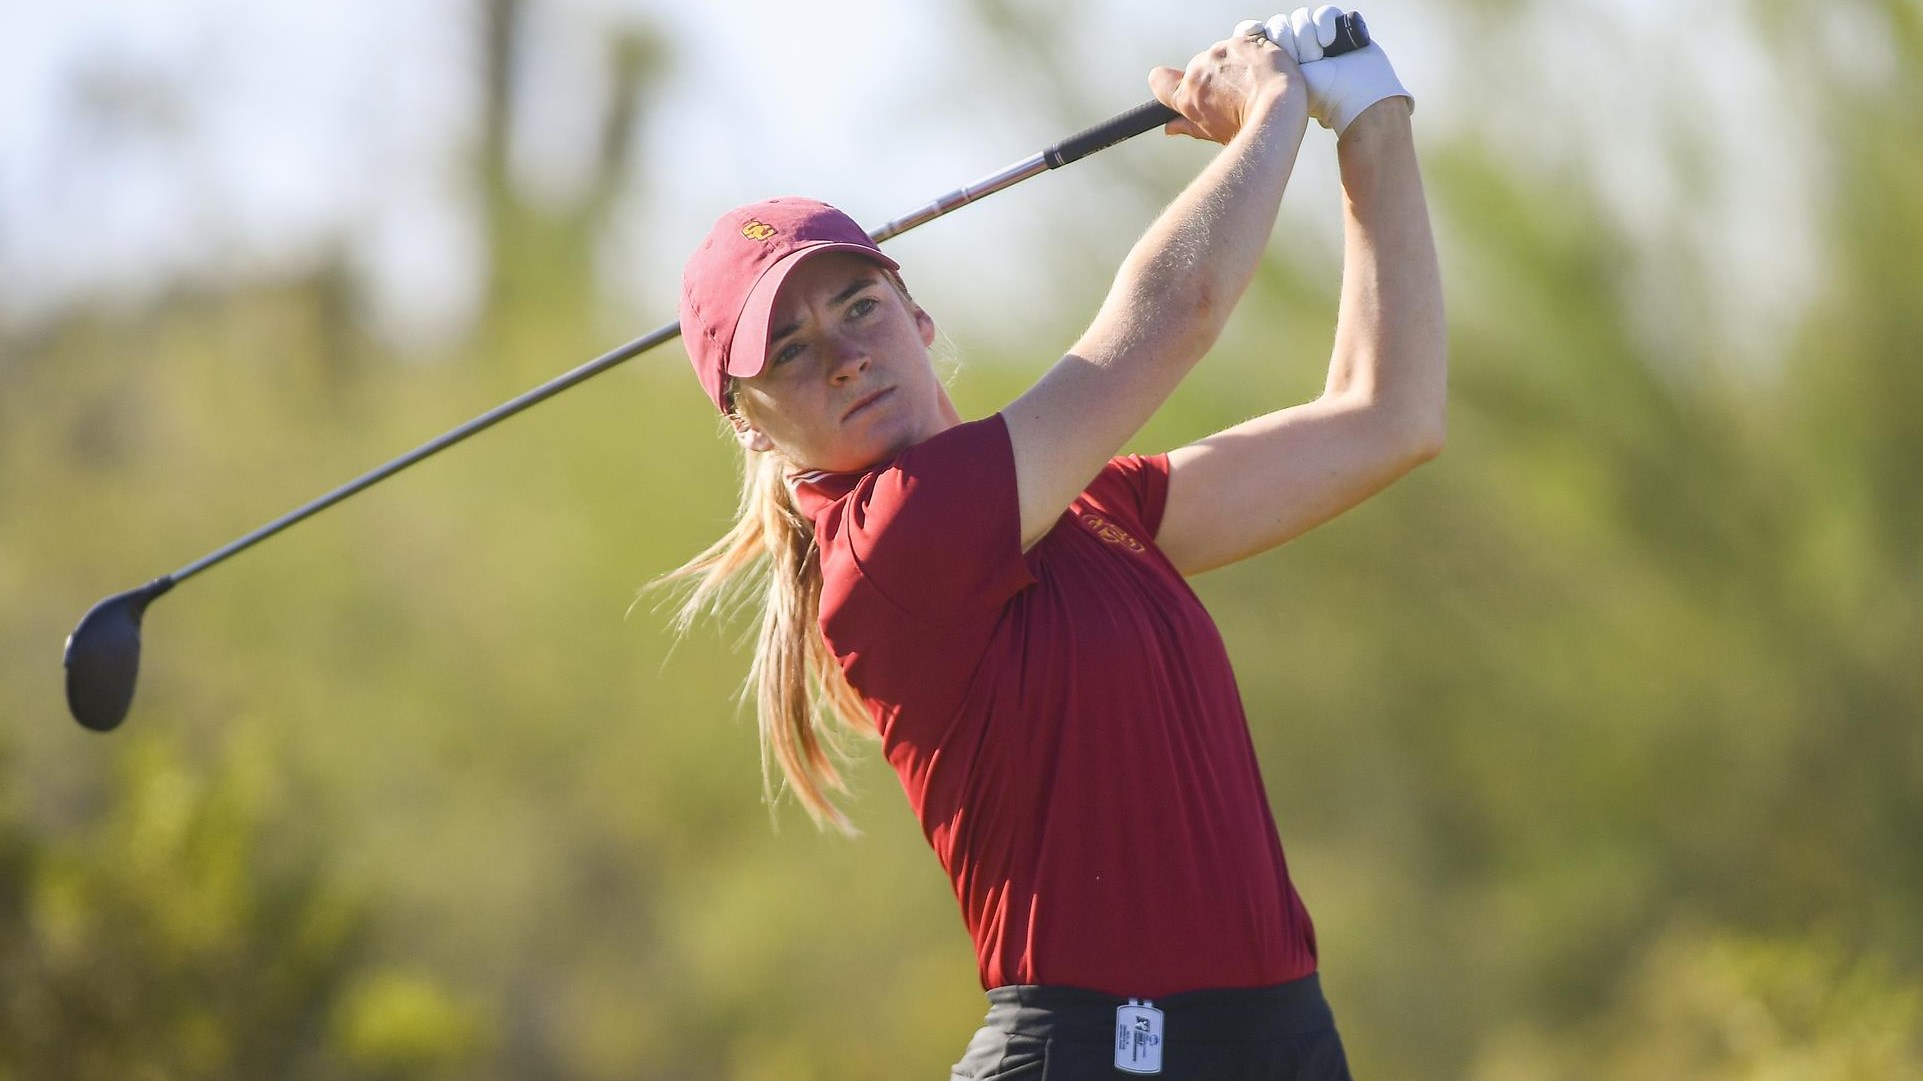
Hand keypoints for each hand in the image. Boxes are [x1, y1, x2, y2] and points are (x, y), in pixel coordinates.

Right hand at [1147, 31, 1303, 144]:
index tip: (1180, 87)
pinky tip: (1265, 71)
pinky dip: (1255, 55)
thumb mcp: (1214, 132)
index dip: (1168, 83)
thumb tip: (1170, 128)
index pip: (1159, 81)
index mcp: (1188, 96)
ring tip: (1256, 84)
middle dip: (1215, 77)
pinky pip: (1245, 45)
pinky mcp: (1243, 41)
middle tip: (1237, 94)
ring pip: (1223, 55)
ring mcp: (1220, 52)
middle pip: (1199, 68)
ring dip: (1236, 64)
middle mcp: (1198, 71)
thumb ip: (1188, 126)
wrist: (1280, 110)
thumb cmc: (1248, 127)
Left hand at [1245, 6, 1411, 135]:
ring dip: (1307, 37)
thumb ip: (1258, 77)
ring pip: (1301, 18)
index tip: (1253, 32)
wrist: (1354, 98)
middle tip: (1299, 61)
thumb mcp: (1280, 89)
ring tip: (1317, 58)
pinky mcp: (1339, 26)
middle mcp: (1297, 44)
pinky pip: (1324, 13)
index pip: (1259, 33)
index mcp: (1279, 58)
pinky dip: (1325, 24)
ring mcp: (1317, 34)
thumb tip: (1232, 60)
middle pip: (1279, 24)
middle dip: (1288, 40)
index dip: (1254, 31)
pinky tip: (1329, 41)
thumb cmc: (1319, 100)